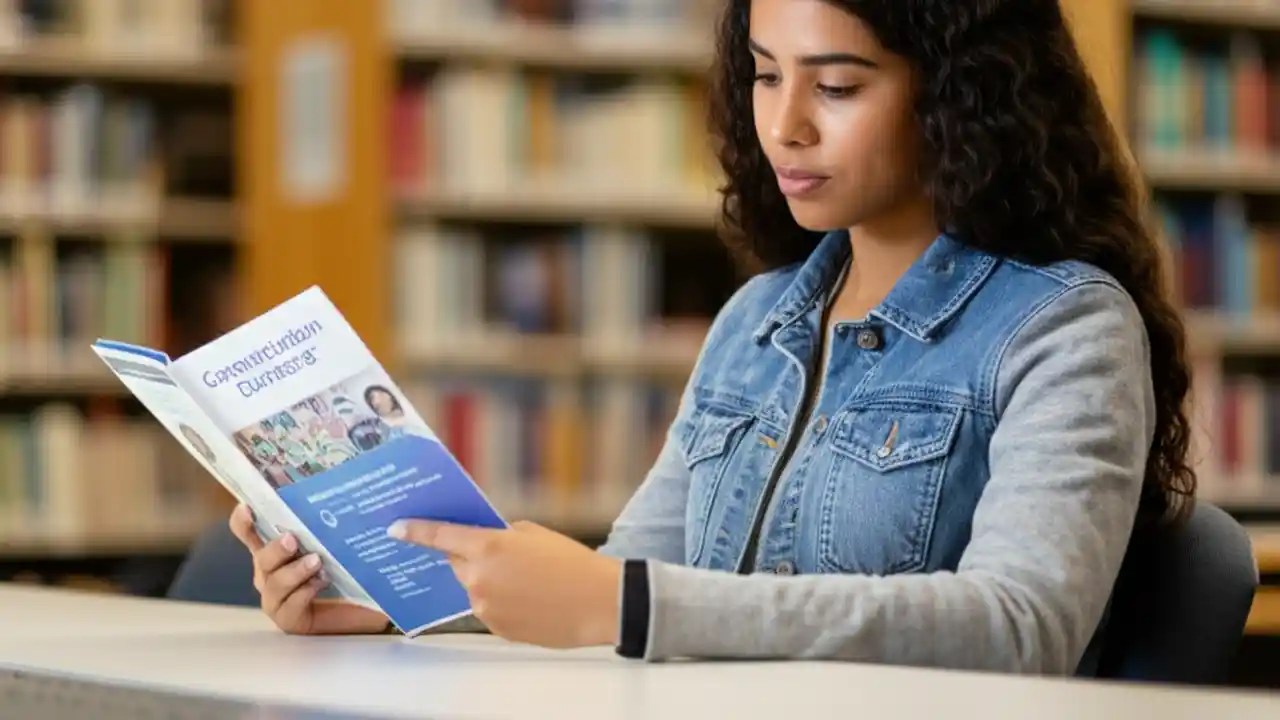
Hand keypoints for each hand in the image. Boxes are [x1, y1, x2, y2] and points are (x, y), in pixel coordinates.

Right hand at [229, 503, 388, 635]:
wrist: (366, 607)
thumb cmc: (348, 570)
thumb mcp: (338, 545)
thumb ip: (330, 526)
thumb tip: (338, 492)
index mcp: (275, 552)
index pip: (251, 535)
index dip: (243, 523)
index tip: (246, 508)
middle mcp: (270, 574)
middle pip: (262, 559)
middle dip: (275, 549)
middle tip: (292, 539)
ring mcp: (277, 599)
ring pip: (274, 583)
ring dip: (293, 571)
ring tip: (316, 562)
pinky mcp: (290, 620)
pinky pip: (289, 606)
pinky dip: (303, 593)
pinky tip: (320, 583)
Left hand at [388, 519, 622, 647]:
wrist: (599, 603)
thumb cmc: (571, 562)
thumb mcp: (534, 534)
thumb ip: (501, 535)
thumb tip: (485, 542)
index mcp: (487, 547)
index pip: (440, 536)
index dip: (415, 531)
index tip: (395, 528)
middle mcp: (478, 578)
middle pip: (457, 564)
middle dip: (470, 558)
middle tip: (500, 556)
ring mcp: (486, 607)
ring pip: (474, 589)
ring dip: (489, 581)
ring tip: (527, 581)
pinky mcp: (497, 629)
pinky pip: (489, 609)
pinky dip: (502, 602)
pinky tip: (530, 599)